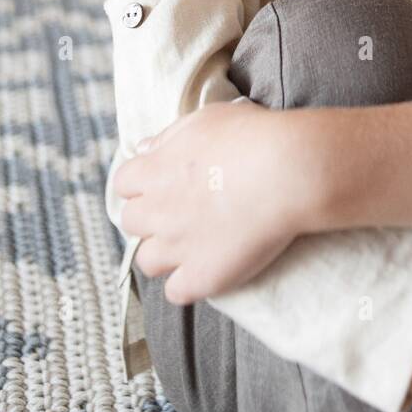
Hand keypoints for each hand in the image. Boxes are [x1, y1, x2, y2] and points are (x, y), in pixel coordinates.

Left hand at [114, 99, 307, 305]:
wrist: (287, 172)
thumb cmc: (252, 138)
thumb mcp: (205, 120)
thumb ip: (168, 136)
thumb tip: (143, 149)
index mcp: (153, 171)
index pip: (124, 183)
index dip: (143, 183)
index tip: (165, 183)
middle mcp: (157, 211)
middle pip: (132, 222)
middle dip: (151, 217)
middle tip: (182, 212)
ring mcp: (177, 247)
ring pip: (148, 261)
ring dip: (164, 253)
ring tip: (193, 244)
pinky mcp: (201, 276)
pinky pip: (176, 292)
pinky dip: (187, 284)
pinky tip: (207, 269)